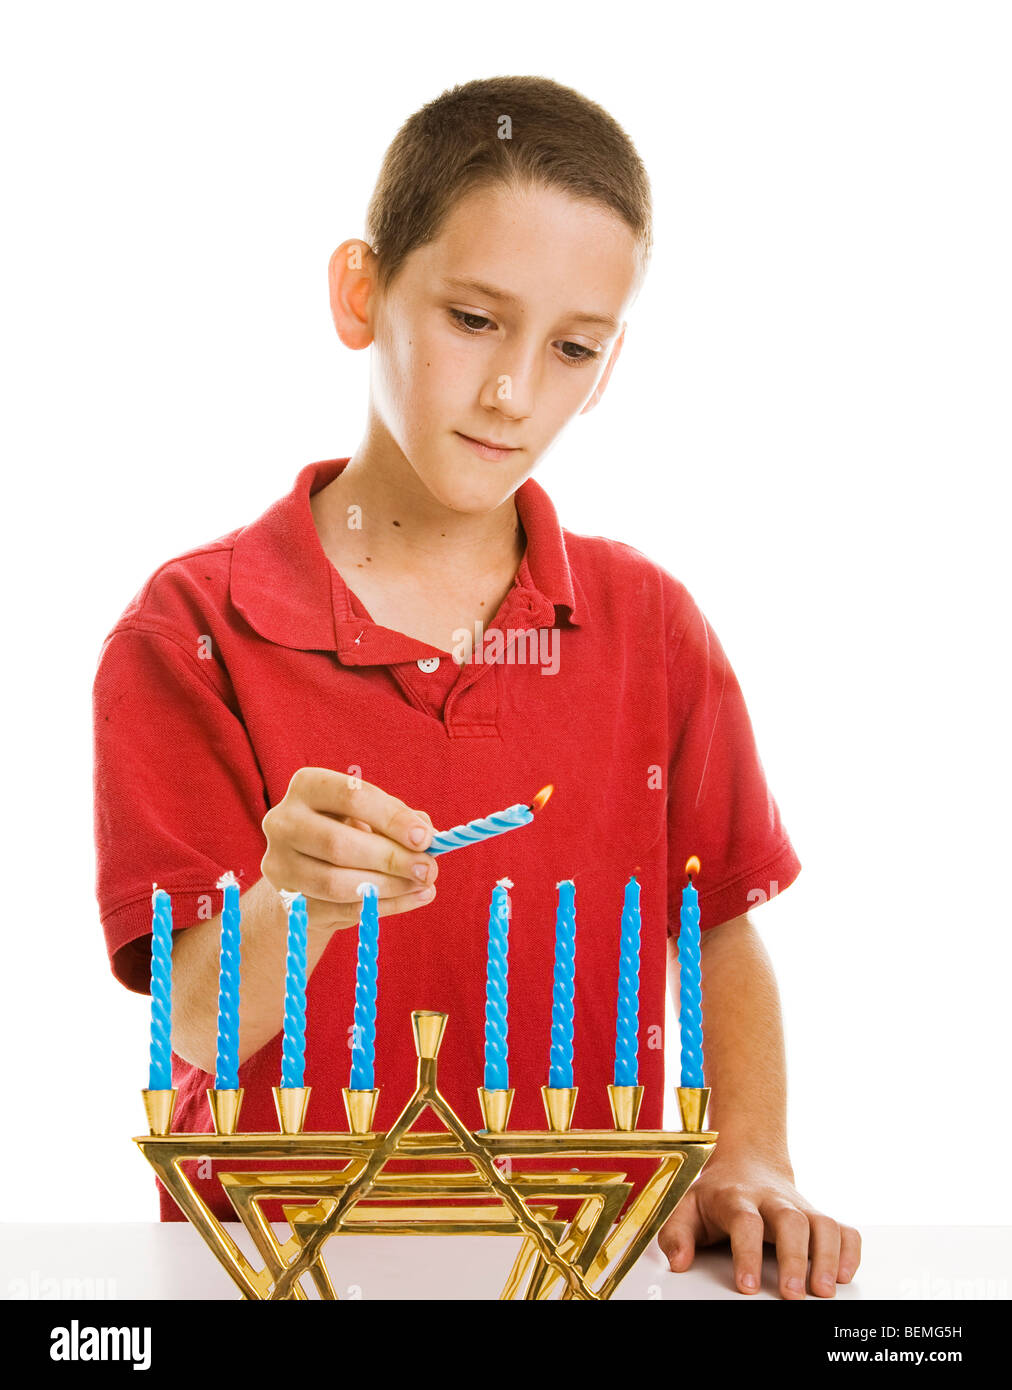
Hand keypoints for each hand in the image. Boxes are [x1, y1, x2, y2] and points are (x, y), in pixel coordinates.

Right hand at [261, 767, 437, 929]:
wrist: (307, 876)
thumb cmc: (347, 833)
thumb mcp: (370, 817)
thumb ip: (398, 819)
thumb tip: (427, 834)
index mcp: (308, 786)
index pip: (352, 796)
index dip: (392, 818)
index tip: (426, 838)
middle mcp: (283, 821)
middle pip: (339, 843)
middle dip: (391, 858)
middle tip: (428, 869)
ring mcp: (279, 863)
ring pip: (336, 882)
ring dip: (388, 886)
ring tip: (423, 885)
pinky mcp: (286, 901)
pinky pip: (339, 908)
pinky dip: (383, 906)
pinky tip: (411, 898)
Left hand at [657, 1154, 860, 1298]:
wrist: (747, 1161)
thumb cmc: (717, 1194)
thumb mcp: (687, 1206)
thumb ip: (676, 1234)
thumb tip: (677, 1261)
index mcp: (737, 1198)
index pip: (744, 1221)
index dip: (747, 1253)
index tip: (748, 1286)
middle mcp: (772, 1200)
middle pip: (790, 1220)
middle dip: (794, 1258)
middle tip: (791, 1294)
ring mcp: (799, 1206)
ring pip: (822, 1223)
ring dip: (827, 1257)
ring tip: (823, 1291)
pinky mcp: (817, 1216)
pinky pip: (844, 1228)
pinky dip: (850, 1250)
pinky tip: (845, 1275)